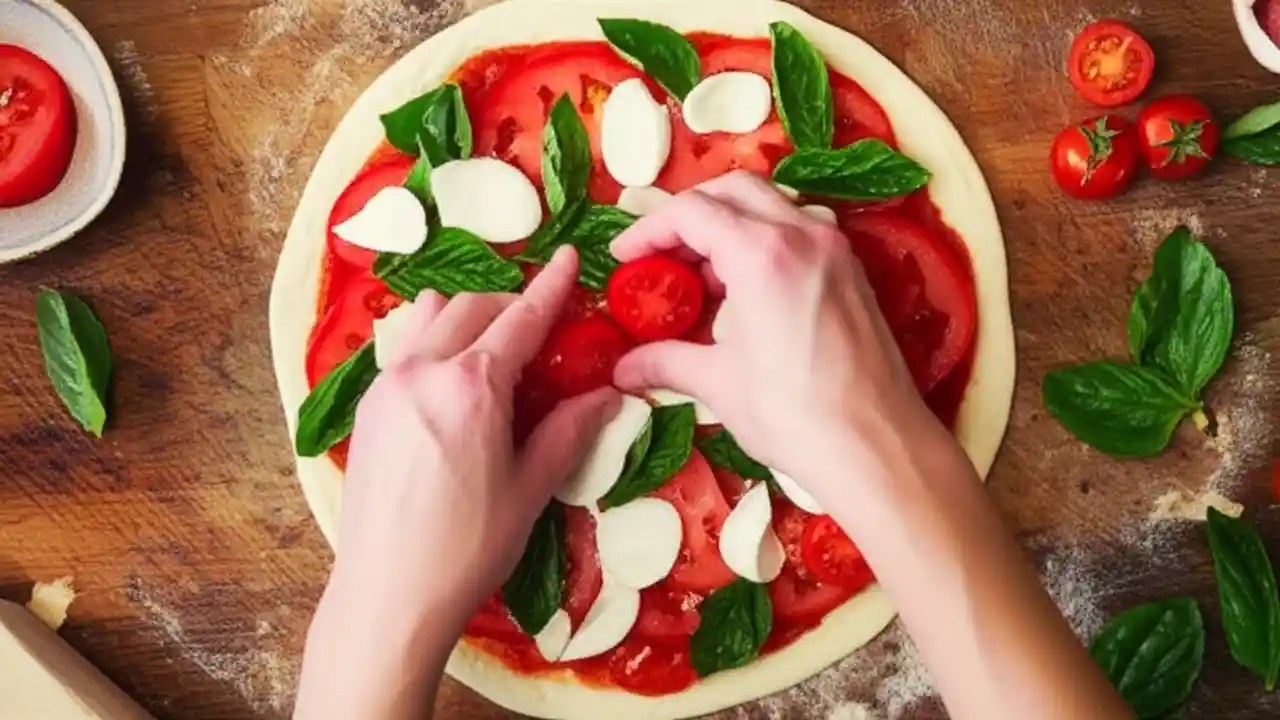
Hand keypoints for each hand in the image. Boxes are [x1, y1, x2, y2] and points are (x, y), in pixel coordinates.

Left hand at [297, 247, 619, 718]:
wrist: (388, 592)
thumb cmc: (469, 547)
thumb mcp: (532, 488)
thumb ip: (569, 430)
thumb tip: (606, 393)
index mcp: (472, 385)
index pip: (520, 318)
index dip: (551, 286)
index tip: (569, 257)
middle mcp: (423, 369)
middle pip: (472, 305)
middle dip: (509, 303)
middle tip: (539, 326)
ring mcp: (386, 384)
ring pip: (429, 316)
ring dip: (465, 315)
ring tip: (491, 347)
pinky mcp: (366, 406)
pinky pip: (404, 348)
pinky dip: (433, 342)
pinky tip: (450, 380)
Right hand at [610, 171, 950, 503]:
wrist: (876, 446)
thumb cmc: (794, 415)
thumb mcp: (718, 384)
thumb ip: (666, 361)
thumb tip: (623, 368)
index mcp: (762, 254)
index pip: (692, 211)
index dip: (648, 229)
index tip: (624, 257)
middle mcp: (803, 234)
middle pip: (733, 189)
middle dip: (689, 215)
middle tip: (660, 255)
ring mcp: (834, 249)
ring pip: (771, 203)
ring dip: (730, 222)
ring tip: (702, 273)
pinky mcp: (853, 270)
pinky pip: (800, 229)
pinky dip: (765, 239)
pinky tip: (747, 287)